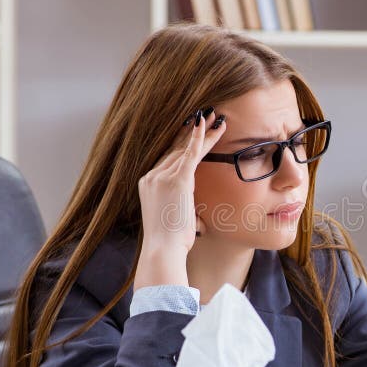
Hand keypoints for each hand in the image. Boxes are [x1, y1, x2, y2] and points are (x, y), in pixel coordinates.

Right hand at [133, 108, 225, 289]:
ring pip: (186, 149)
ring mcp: (161, 177)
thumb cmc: (170, 243)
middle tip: (208, 115)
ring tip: (217, 117)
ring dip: (204, 133)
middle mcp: (152, 177)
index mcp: (149, 185)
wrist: (162, 250)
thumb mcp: (174, 219)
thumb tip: (194, 215)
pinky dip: (199, 138)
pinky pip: (190, 153)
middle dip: (193, 133)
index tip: (194, 131)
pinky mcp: (176, 180)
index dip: (183, 144)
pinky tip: (206, 124)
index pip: (169, 159)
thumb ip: (181, 209)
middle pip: (177, 149)